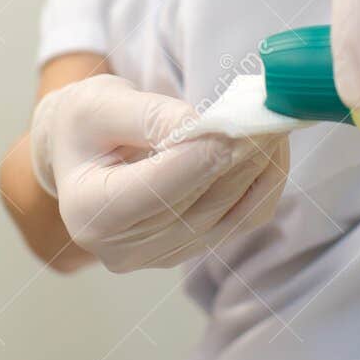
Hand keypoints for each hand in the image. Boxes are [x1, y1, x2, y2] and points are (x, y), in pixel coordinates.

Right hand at [30, 74, 288, 271]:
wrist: (83, 153)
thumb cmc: (84, 123)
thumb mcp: (98, 104)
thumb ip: (148, 115)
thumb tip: (204, 125)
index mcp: (89, 211)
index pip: (155, 190)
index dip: (200, 158)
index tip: (237, 123)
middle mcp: (122, 248)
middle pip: (197, 205)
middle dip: (240, 158)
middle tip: (271, 117)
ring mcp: (160, 255)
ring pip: (229, 215)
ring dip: (260, 169)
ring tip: (275, 124)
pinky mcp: (192, 249)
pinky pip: (242, 220)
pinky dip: (264, 183)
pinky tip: (273, 148)